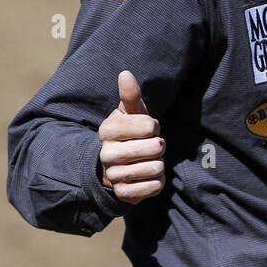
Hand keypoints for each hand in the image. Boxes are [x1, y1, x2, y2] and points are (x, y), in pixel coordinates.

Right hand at [96, 70, 165, 203]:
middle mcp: (107, 154)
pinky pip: (153, 187)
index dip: (154, 126)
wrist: (116, 166)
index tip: (148, 128)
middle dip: (160, 146)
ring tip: (150, 161)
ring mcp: (114, 175)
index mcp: (108, 130)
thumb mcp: (130, 113)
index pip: (148, 126)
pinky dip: (158, 182)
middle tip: (153, 146)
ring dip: (159, 164)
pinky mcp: (123, 194)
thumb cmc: (129, 133)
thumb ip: (130, 95)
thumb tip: (125, 73)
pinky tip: (150, 176)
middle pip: (154, 148)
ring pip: (155, 168)